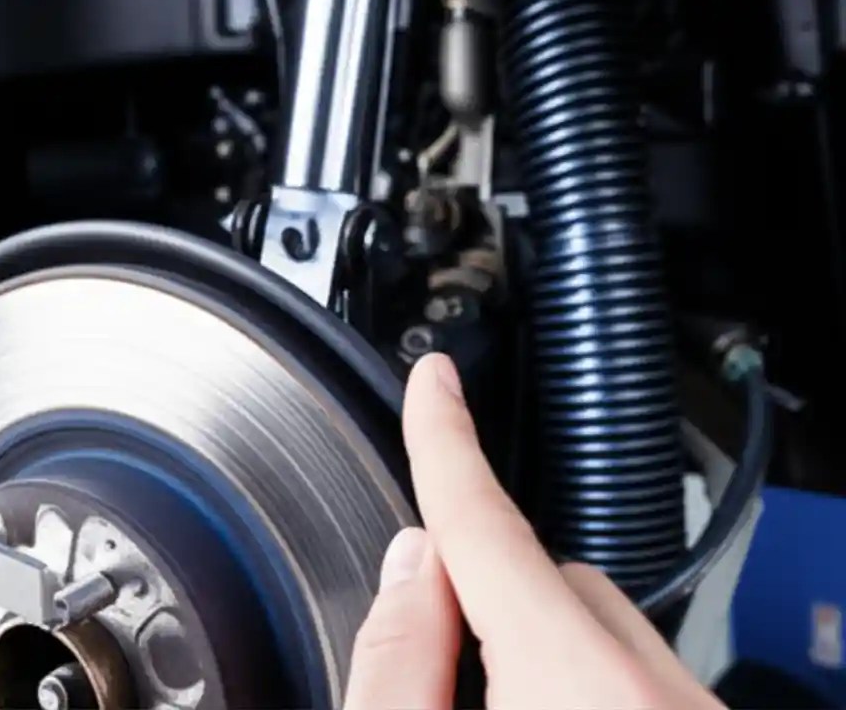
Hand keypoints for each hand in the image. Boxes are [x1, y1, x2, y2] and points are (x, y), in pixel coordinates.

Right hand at [344, 354, 725, 708]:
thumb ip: (397, 664)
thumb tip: (412, 565)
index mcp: (581, 690)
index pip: (490, 528)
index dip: (446, 444)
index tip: (435, 383)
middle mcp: (664, 698)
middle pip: (547, 581)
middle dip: (484, 604)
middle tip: (436, 679)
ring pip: (596, 628)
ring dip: (537, 658)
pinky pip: (637, 678)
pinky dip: (585, 693)